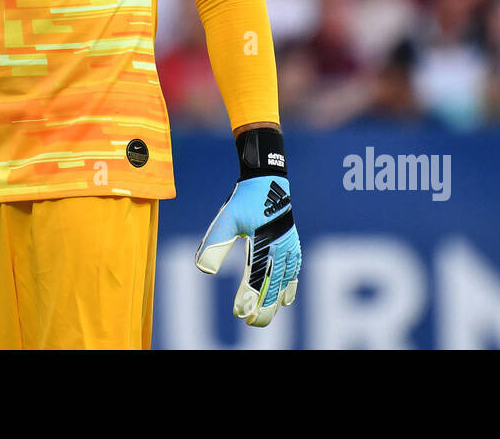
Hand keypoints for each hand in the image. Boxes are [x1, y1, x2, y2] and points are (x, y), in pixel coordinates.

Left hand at [196, 125, 300, 326]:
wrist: (267, 177)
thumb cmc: (245, 199)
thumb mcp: (226, 220)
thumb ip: (215, 243)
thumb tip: (204, 269)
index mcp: (264, 242)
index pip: (256, 278)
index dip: (249, 297)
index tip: (240, 313)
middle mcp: (280, 245)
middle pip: (274, 283)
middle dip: (266, 305)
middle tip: (255, 322)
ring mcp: (288, 242)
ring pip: (286, 276)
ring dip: (279, 296)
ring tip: (272, 311)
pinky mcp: (291, 238)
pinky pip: (295, 265)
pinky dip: (292, 280)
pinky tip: (289, 292)